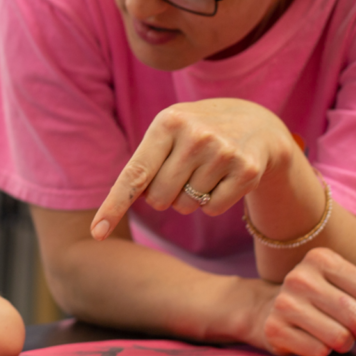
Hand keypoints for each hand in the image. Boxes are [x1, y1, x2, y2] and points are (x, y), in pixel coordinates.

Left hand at [92, 99, 291, 238]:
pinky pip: (212, 210)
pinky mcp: (246, 171)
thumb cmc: (197, 133)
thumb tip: (117, 207)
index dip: (113, 206)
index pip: (135, 174)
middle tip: (182, 173)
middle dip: (165, 195)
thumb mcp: (169, 133)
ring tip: (206, 171)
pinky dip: (213, 203)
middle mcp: (195, 135)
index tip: (97, 233)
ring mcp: (223, 152)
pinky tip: (224, 179)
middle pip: (159, 199)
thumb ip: (143, 164)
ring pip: (186, 206)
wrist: (258, 124)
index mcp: (168, 122)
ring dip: (190, 198)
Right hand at [245, 248, 355, 355]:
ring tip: (337, 336)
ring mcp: (284, 303)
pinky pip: (319, 352)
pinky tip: (314, 341)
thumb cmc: (315, 297)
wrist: (266, 308)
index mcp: (320, 259)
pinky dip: (324, 352)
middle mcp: (300, 277)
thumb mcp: (338, 280)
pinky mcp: (274, 328)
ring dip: (346, 344)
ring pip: (340, 338)